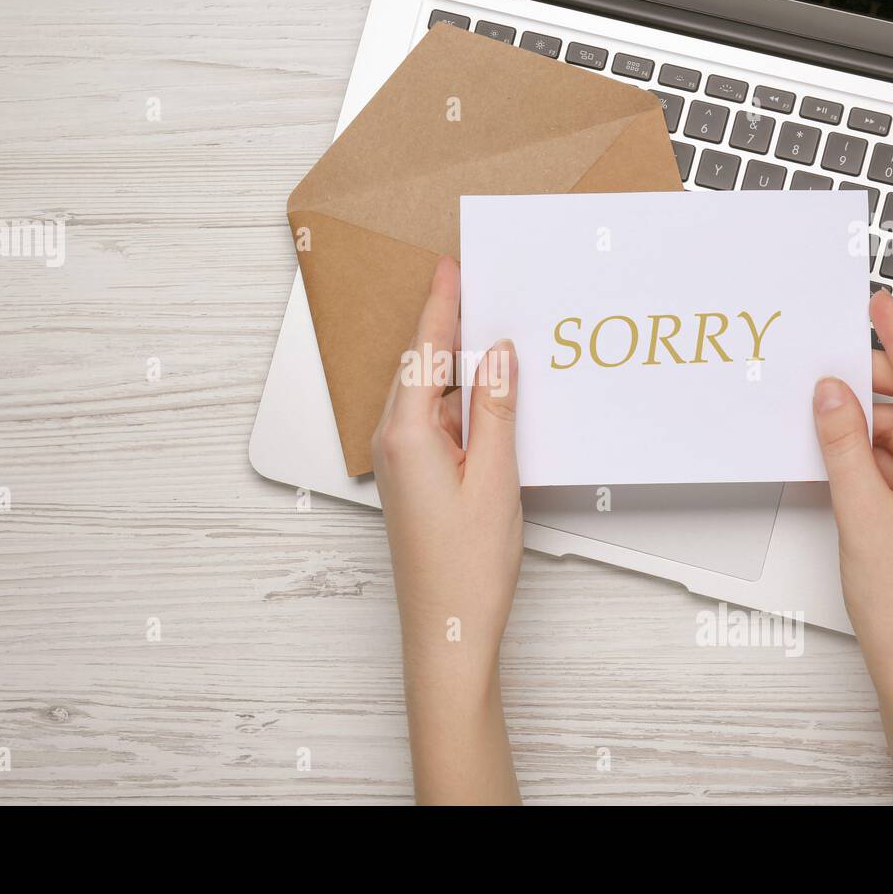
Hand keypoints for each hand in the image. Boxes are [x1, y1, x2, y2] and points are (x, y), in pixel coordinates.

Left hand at [371, 255, 521, 804]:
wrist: (449, 627)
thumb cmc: (467, 565)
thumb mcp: (495, 477)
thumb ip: (497, 410)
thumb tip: (498, 356)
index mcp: (408, 434)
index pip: (425, 352)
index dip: (442, 306)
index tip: (451, 267)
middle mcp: (394, 442)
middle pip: (420, 368)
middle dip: (445, 326)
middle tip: (471, 285)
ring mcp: (401, 463)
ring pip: (426, 395)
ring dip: (452, 364)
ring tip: (483, 329)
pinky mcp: (413, 479)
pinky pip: (432, 422)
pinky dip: (456, 400)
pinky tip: (482, 393)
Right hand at [812, 288, 892, 803]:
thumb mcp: (863, 511)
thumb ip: (842, 443)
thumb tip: (830, 393)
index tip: (878, 303)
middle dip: (865, 390)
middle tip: (819, 366)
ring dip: (857, 429)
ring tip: (814, 416)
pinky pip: (890, 463)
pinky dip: (860, 456)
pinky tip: (829, 450)